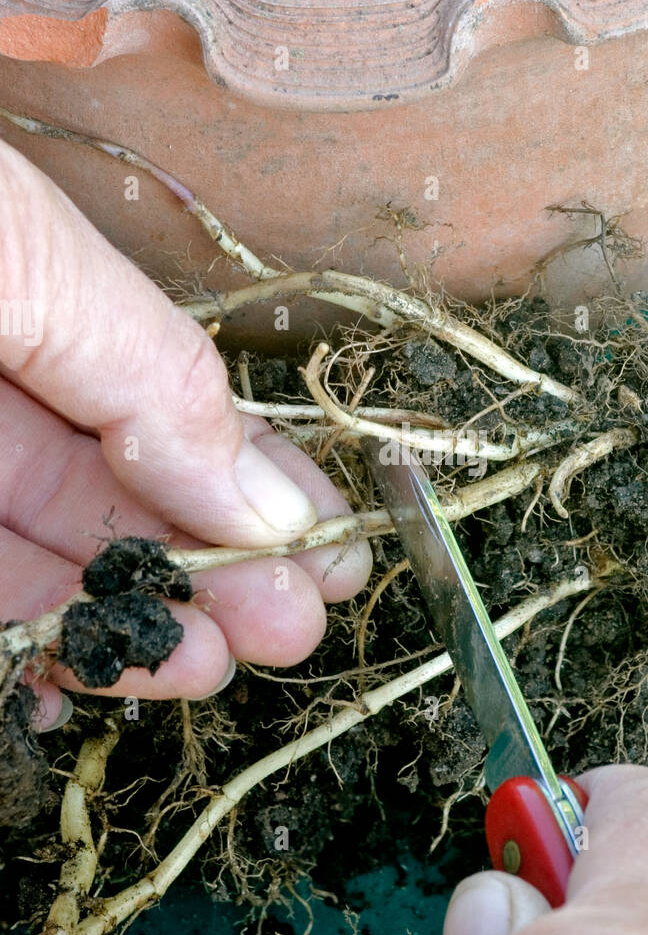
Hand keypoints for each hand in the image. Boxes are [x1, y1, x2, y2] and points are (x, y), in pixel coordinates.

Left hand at [0, 140, 370, 726]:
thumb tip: (274, 506)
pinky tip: (86, 680)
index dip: (253, 478)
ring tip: (211, 664)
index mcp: (35, 287)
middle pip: (114, 487)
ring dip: (134, 618)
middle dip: (213, 563)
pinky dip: (28, 651)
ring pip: (40, 555)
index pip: (164, 396)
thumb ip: (151, 370)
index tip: (330, 549)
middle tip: (294, 628)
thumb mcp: (30, 254)